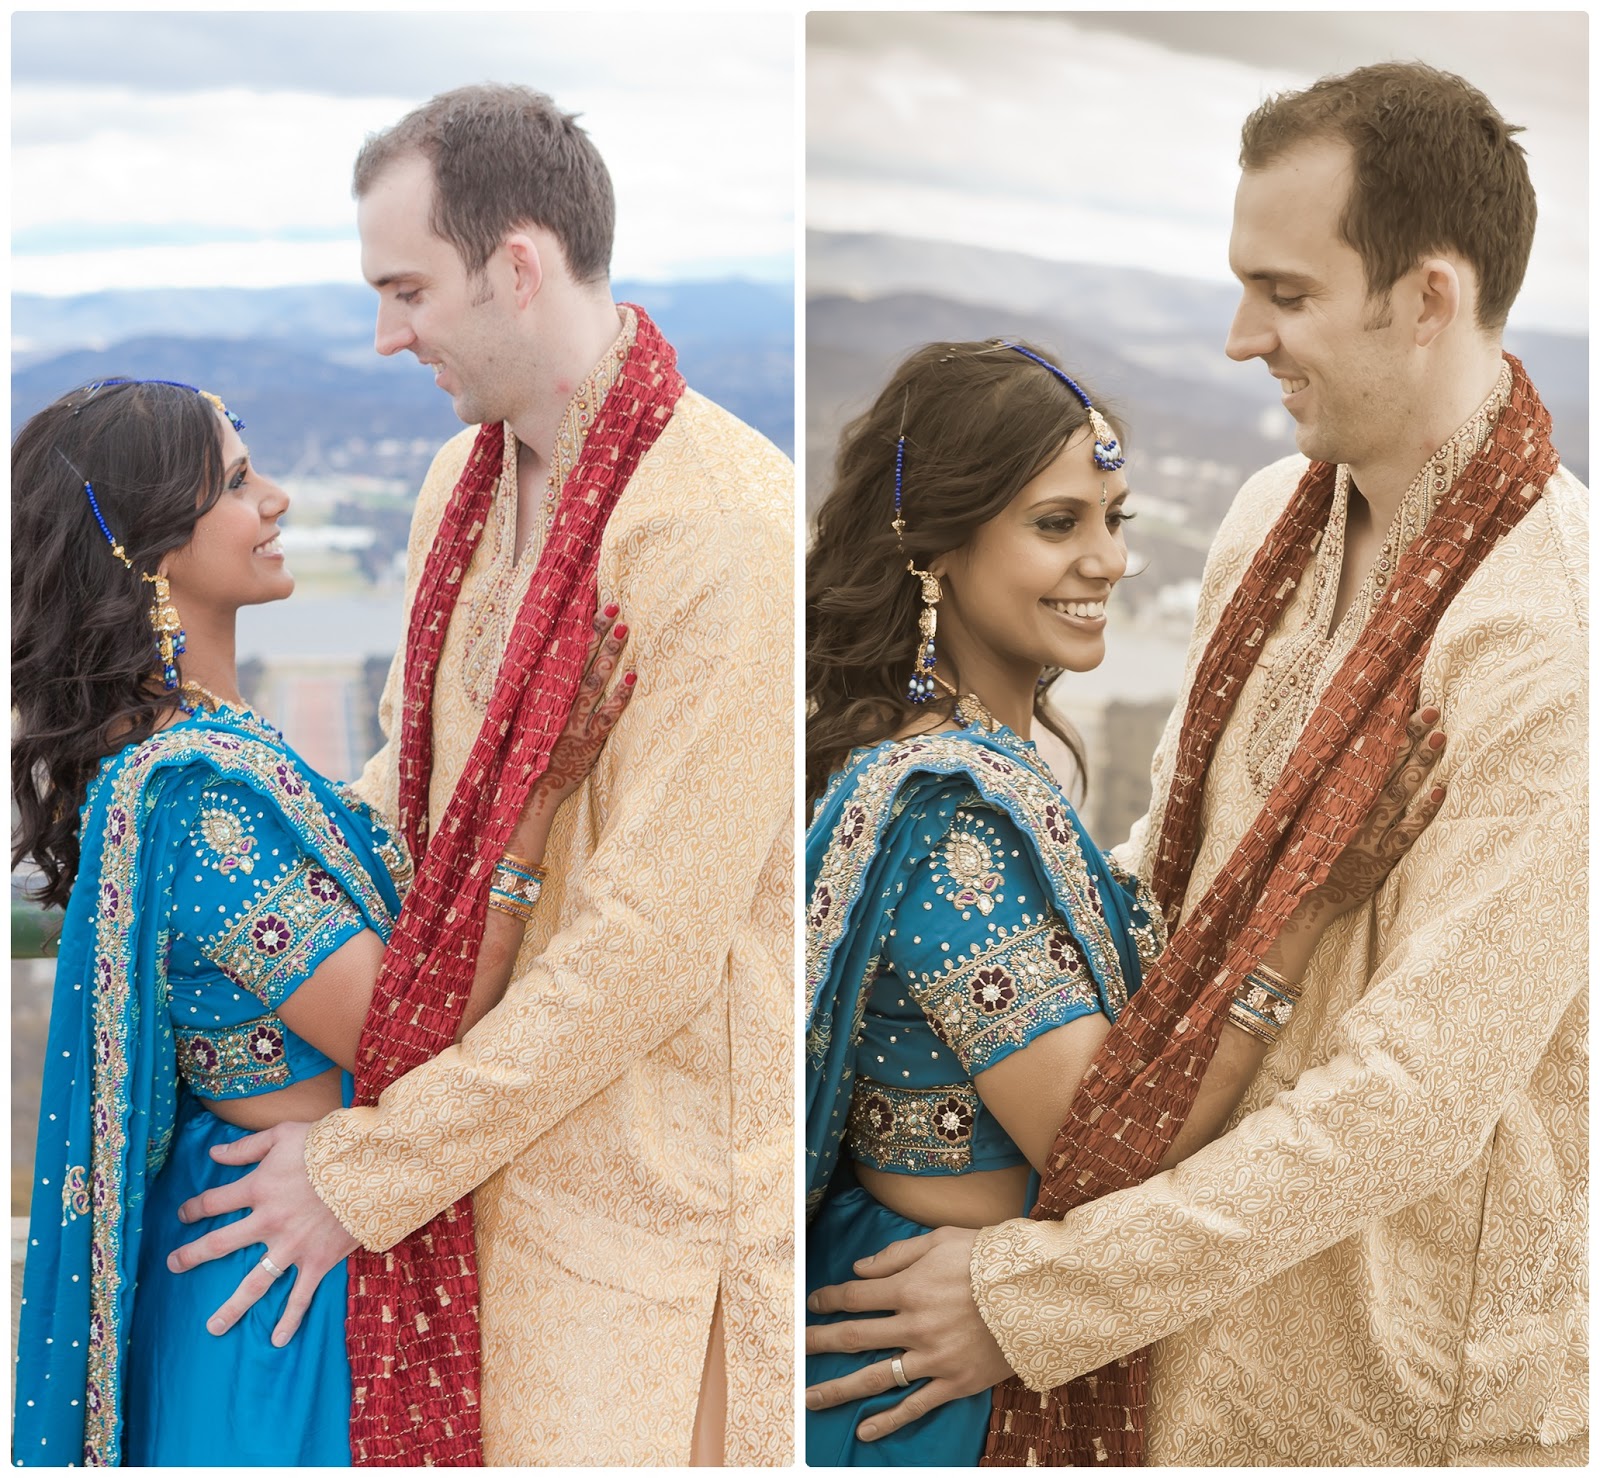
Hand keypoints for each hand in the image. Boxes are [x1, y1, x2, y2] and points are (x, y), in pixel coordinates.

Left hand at [166, 1121, 358, 1346]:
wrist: (370, 1166)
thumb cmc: (327, 1146)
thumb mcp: (283, 1135)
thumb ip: (247, 1147)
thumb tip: (213, 1154)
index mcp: (257, 1189)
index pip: (213, 1202)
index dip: (194, 1208)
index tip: (184, 1214)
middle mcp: (267, 1222)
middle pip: (220, 1244)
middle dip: (192, 1255)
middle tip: (174, 1265)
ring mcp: (291, 1246)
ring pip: (254, 1283)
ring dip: (232, 1307)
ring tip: (213, 1327)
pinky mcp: (317, 1261)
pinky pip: (300, 1296)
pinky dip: (290, 1319)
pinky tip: (277, 1340)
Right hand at [519, 604, 634, 827]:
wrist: (531, 793)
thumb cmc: (532, 753)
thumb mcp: (528, 717)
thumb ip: (539, 689)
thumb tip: (546, 662)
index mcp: (543, 692)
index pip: (561, 652)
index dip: (576, 628)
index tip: (588, 602)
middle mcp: (557, 702)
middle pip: (578, 660)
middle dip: (596, 631)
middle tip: (612, 605)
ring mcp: (573, 721)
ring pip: (592, 682)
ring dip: (608, 655)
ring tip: (623, 630)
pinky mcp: (587, 740)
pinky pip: (606, 714)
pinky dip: (619, 695)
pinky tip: (632, 675)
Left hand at [804, 1226, 1012, 1440]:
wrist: (1036, 1293)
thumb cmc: (988, 1259)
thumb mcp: (940, 1240)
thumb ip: (896, 1255)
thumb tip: (858, 1270)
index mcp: (910, 1288)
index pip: (855, 1297)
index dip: (828, 1300)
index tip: (811, 1303)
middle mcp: (915, 1325)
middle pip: (855, 1337)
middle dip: (820, 1343)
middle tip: (792, 1353)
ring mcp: (934, 1358)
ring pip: (877, 1377)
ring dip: (840, 1389)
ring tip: (811, 1400)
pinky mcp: (956, 1383)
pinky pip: (916, 1405)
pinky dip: (890, 1420)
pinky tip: (865, 1431)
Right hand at [1286, 704, 1446, 945]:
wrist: (1298, 903)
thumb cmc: (1300, 858)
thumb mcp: (1301, 818)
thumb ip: (1318, 790)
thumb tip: (1330, 757)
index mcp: (1331, 795)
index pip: (1361, 754)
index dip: (1384, 730)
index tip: (1402, 705)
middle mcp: (1350, 810)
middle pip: (1384, 766)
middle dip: (1409, 737)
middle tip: (1431, 710)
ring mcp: (1366, 833)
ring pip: (1397, 792)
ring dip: (1419, 765)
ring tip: (1440, 738)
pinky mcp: (1380, 858)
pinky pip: (1405, 831)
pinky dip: (1424, 812)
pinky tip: (1441, 791)